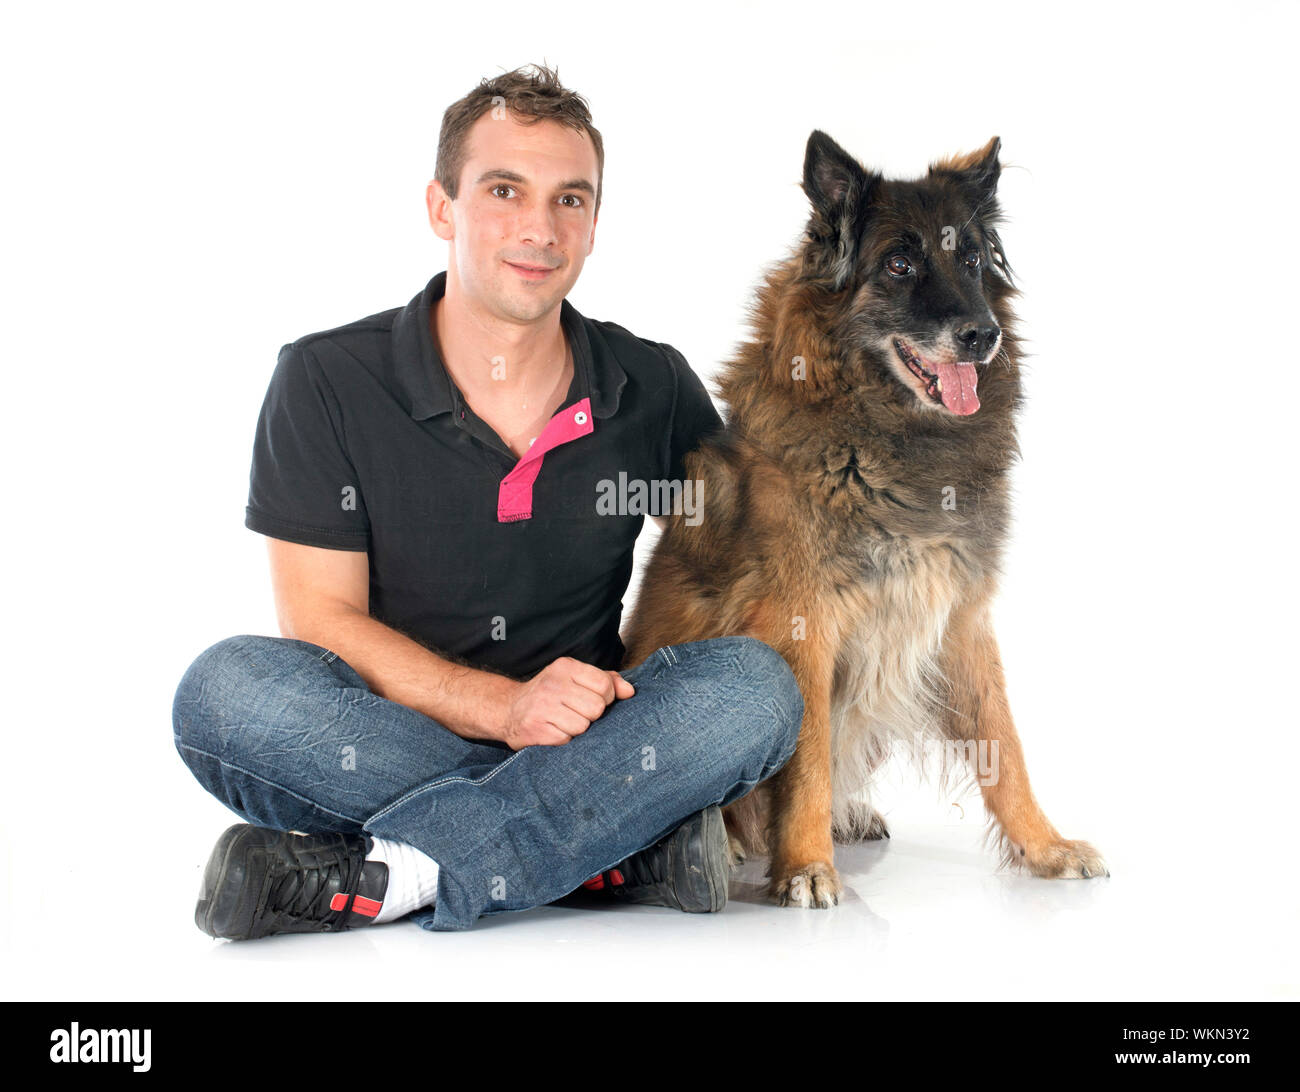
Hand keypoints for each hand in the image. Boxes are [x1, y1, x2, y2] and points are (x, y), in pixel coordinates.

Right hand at [498, 657, 634, 748]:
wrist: (509, 709)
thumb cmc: (550, 694)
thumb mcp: (575, 678)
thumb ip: (606, 681)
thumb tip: (630, 692)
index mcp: (566, 667)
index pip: (605, 685)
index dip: (606, 698)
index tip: (595, 700)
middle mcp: (552, 684)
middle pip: (597, 708)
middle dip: (591, 715)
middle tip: (577, 712)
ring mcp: (542, 707)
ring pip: (583, 726)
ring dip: (577, 729)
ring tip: (564, 722)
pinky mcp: (535, 729)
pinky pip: (566, 740)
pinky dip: (564, 739)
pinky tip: (554, 730)